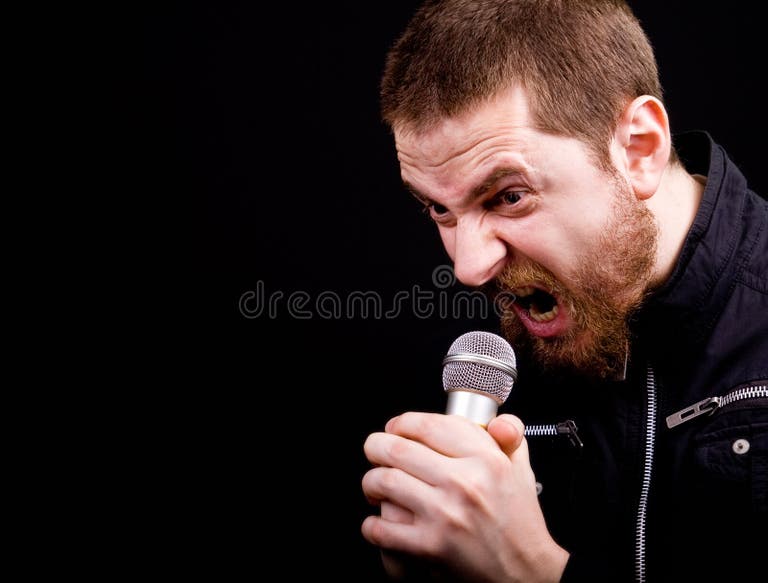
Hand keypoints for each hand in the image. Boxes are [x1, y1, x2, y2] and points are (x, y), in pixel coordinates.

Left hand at [361, 413, 567, 581]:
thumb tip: (496, 419)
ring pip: (384, 481)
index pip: (428, 424)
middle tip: (375, 451)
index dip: (402, 423)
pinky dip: (371, 525)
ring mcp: (445, 514)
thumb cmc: (518, 520)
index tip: (395, 428)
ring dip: (371, 482)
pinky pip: (382, 527)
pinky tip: (378, 522)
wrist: (525, 571)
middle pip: (396, 449)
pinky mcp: (430, 546)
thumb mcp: (519, 467)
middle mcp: (464, 483)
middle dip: (376, 447)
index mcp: (485, 458)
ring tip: (375, 486)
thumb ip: (507, 435)